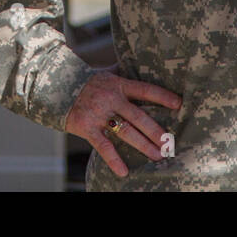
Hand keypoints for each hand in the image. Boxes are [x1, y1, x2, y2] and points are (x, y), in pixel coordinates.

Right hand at [64, 71, 182, 177]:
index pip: (145, 90)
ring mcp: (99, 113)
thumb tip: (143, 65)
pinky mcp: (87, 127)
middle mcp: (111, 98)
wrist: (57, 88)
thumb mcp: (106, 74)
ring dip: (143, 145)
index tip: (179, 104)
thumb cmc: (87, 82)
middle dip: (155, 131)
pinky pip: (103, 145)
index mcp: (118, 84)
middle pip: (138, 116)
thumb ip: (123, 74)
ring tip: (157, 156)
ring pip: (125, 132)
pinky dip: (113, 159)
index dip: (162, 96)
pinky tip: (123, 171)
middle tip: (170, 143)